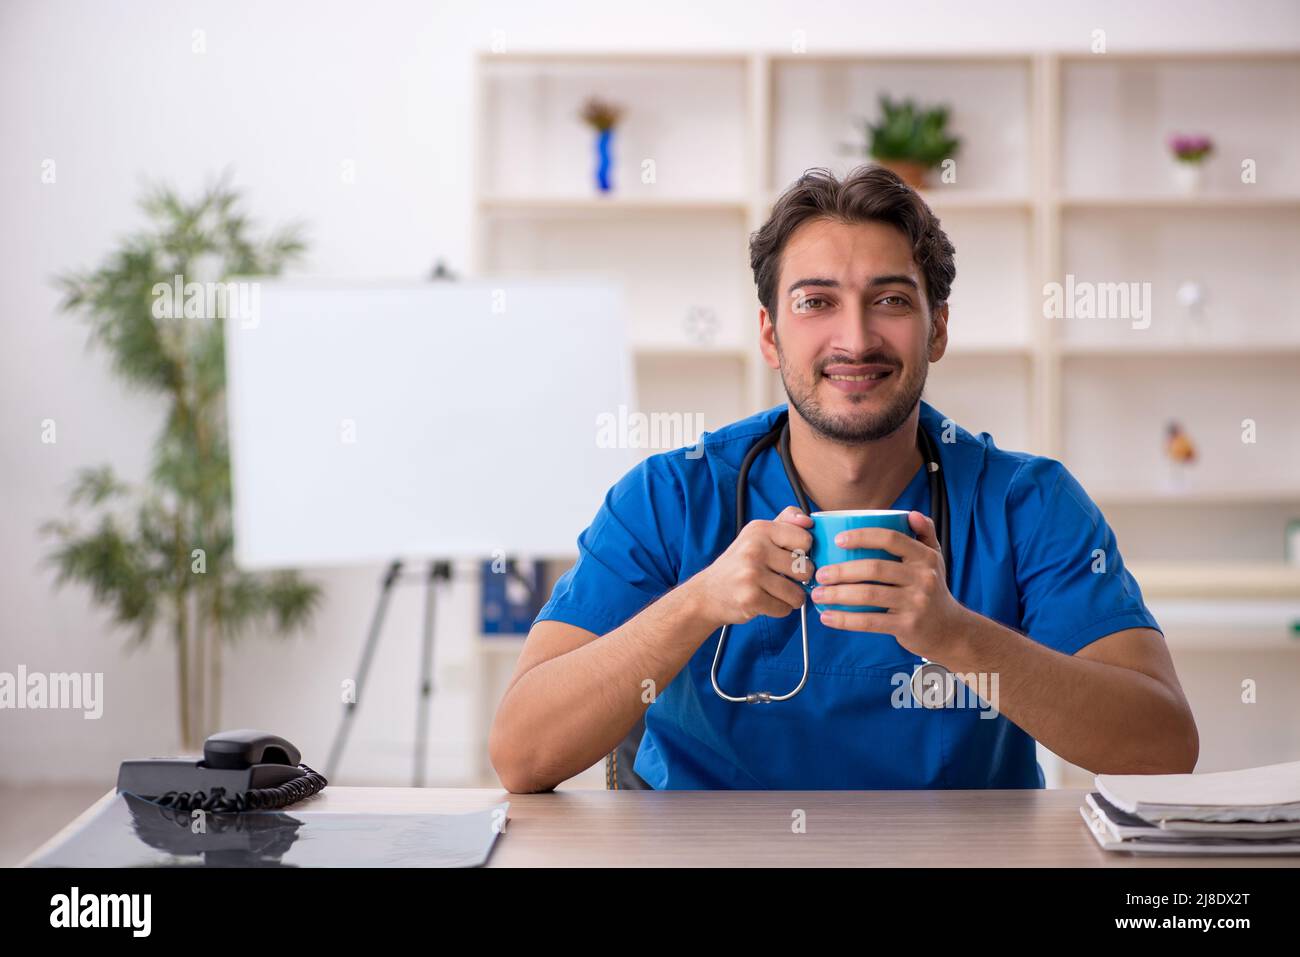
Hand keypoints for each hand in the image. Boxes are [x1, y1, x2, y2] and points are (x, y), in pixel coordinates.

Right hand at [689, 506, 813, 628]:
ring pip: (797, 593)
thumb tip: (808, 520)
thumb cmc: (738, 565)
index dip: (804, 552)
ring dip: (792, 598)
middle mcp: (755, 548)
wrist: (707, 593)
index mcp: (760, 529)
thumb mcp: (756, 536)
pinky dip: (779, 609)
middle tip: (784, 578)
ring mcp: (751, 574)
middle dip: (800, 579)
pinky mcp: (750, 598)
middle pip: (806, 568)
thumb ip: (785, 522)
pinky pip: (784, 608)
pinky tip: (766, 602)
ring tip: (776, 592)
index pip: (805, 539)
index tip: (792, 557)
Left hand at [808, 510, 971, 660]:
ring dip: (838, 595)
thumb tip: (911, 513)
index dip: (863, 536)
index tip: (838, 540)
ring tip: (818, 594)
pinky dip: (845, 620)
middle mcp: (922, 578)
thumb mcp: (934, 560)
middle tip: (820, 573)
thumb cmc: (933, 590)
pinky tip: (827, 617)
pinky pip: (870, 622)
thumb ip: (924, 534)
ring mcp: (915, 603)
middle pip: (875, 568)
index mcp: (925, 557)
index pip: (891, 539)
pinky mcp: (907, 626)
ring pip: (869, 595)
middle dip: (842, 570)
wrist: (950, 630)